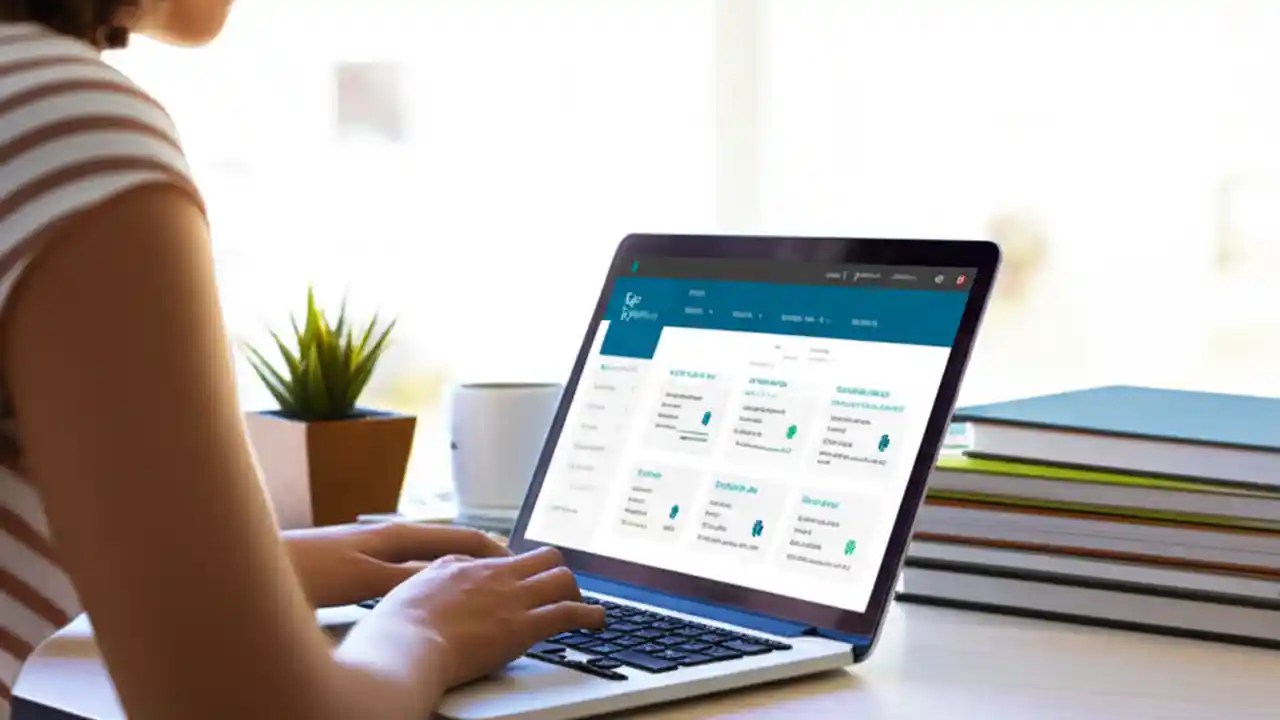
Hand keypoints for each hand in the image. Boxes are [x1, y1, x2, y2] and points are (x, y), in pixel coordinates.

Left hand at [283, 523, 510, 607]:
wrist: (252, 561)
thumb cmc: (305, 568)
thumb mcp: (365, 576)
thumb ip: (407, 576)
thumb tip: (450, 573)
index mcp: (394, 535)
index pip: (456, 535)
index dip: (488, 548)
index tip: (515, 558)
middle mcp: (385, 536)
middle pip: (443, 542)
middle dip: (476, 553)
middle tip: (505, 566)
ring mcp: (367, 548)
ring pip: (423, 555)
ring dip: (451, 563)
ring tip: (473, 578)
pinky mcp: (351, 563)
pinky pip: (402, 566)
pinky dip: (425, 574)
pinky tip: (420, 589)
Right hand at [358, 546, 605, 689]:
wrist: (405, 646)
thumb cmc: (400, 625)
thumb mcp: (413, 586)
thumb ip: (436, 575)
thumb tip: (446, 569)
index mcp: (468, 566)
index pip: (508, 556)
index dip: (524, 569)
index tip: (529, 579)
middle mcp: (496, 575)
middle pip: (544, 557)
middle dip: (556, 573)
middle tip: (561, 592)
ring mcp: (512, 598)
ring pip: (562, 577)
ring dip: (576, 592)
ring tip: (585, 607)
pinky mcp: (524, 625)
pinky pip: (568, 612)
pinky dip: (589, 616)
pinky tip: (597, 621)